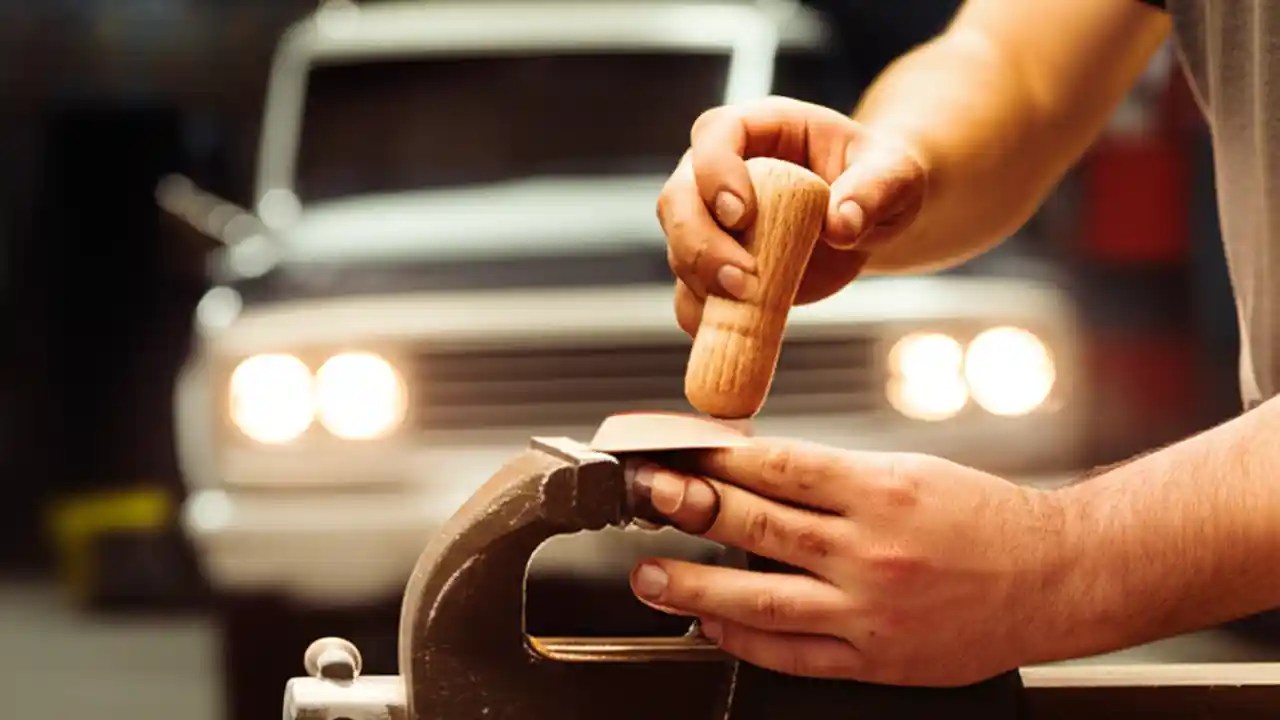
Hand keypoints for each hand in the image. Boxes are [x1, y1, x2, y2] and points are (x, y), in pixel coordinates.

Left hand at [627, 438, 1074, 686]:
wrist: (1055, 576)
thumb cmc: (983, 517)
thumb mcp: (909, 471)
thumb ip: (831, 475)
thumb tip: (753, 467)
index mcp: (881, 489)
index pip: (777, 467)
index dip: (716, 458)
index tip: (676, 452)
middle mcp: (872, 549)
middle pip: (759, 526)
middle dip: (691, 507)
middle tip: (646, 497)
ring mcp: (872, 610)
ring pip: (763, 597)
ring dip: (695, 585)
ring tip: (650, 574)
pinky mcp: (878, 659)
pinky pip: (795, 654)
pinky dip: (745, 641)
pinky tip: (710, 626)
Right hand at [658, 96, 927, 334]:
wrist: (866, 217)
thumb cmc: (876, 179)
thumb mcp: (894, 173)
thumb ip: (875, 189)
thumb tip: (842, 224)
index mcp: (758, 130)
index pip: (715, 134)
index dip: (716, 172)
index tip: (742, 214)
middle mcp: (719, 172)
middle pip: (678, 197)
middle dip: (699, 242)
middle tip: (742, 280)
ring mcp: (710, 222)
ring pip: (678, 247)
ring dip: (702, 283)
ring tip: (748, 306)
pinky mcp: (715, 269)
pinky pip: (690, 296)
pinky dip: (702, 318)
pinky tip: (728, 334)